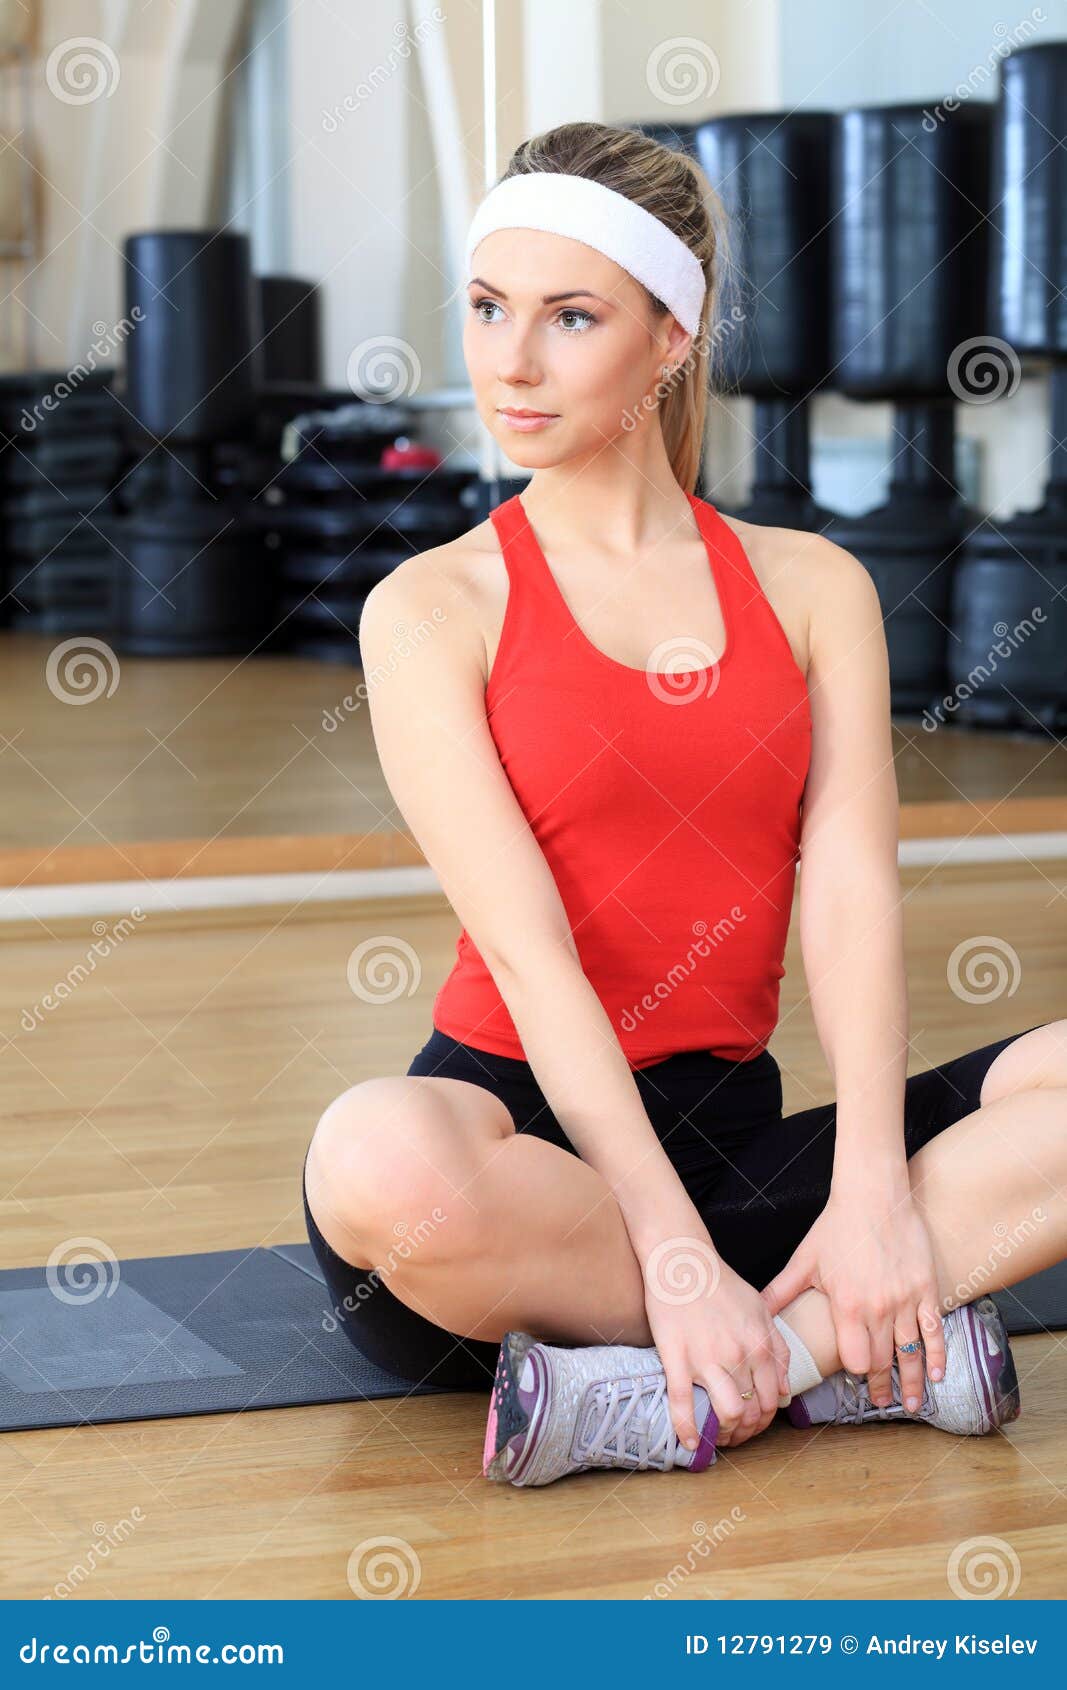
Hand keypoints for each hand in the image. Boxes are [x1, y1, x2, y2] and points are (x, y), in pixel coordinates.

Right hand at [638, 1231, 791, 1451]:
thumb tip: (785, 1392)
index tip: (754, 1423)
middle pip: (751, 1412)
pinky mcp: (677, 1358)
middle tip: (736, 1434)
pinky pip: (683, 1405)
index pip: (772, 1399)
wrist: (683, 1262)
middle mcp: (738, 1355)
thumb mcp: (761, 1310)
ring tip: (717, 1436)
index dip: (765, 1420)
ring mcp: (706, 1359)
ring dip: (724, 1435)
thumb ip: (778, 1350)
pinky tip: (690, 1443)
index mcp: (760, 1345)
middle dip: (746, 1432)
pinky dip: (688, 1431)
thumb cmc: (721, 1284)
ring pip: (725, 1415)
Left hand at [759, 1186, 946, 1412]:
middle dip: (882, 1386)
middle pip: (883, 1362)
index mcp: (848, 1306)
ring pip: (911, 1353)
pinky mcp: (926, 1289)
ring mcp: (905, 1300)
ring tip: (912, 1404)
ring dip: (912, 1383)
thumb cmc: (837, 1227)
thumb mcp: (804, 1262)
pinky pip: (934, 1331)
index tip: (854, 1378)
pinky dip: (936, 1355)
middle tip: (880, 1402)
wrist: (873, 1196)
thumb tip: (756, 1312)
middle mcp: (879, 1309)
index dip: (855, 1373)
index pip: (855, 1360)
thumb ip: (780, 1292)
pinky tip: (936, 1375)